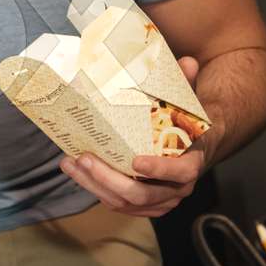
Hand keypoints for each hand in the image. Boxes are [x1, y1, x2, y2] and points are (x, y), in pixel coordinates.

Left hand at [60, 56, 212, 217]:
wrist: (193, 148)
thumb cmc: (184, 124)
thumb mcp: (188, 103)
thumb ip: (186, 83)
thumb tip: (186, 60)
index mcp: (192, 161)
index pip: (181, 172)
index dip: (159, 169)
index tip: (135, 161)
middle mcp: (178, 187)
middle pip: (143, 194)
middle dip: (110, 178)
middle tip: (85, 158)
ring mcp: (161, 200)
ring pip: (125, 202)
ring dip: (95, 185)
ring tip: (72, 163)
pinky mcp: (144, 205)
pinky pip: (118, 204)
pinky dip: (95, 189)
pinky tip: (77, 171)